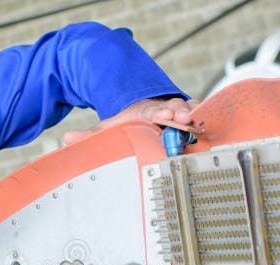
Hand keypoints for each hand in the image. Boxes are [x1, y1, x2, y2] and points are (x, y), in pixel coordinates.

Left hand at [63, 97, 200, 144]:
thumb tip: (65, 139)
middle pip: (175, 109)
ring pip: (191, 112)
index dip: (160, 114)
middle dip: (180, 113)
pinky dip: (207, 122)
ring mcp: (181, 114)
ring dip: (196, 117)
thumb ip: (90, 135)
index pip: (154, 112)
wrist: (147, 110)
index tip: (163, 116)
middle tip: (184, 118)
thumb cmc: (131, 123)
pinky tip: (213, 129)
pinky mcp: (192, 120)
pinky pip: (202, 119)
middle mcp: (166, 110)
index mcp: (147, 112)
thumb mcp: (110, 127)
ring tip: (201, 124)